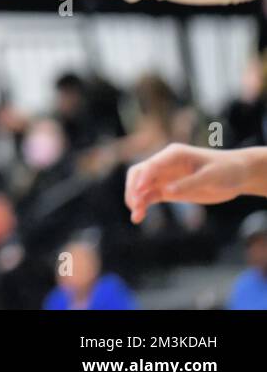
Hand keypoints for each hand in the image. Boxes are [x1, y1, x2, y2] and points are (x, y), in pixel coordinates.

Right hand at [124, 144, 250, 222]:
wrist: (237, 174)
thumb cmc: (226, 170)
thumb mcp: (211, 176)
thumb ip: (190, 183)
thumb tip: (168, 191)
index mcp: (174, 154)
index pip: (152, 164)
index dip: (143, 178)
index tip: (139, 192)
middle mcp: (165, 163)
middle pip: (139, 173)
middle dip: (134, 188)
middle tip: (135, 205)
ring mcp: (165, 176)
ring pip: (141, 186)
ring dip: (136, 199)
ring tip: (136, 216)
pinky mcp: (168, 189)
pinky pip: (150, 196)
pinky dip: (143, 205)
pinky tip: (139, 217)